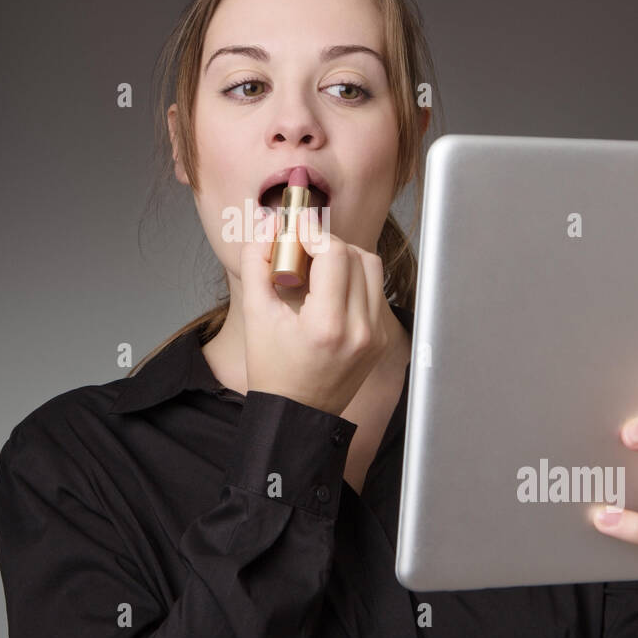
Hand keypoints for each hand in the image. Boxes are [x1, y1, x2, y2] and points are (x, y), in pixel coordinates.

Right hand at [239, 207, 390, 415]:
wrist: (296, 412)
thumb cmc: (272, 367)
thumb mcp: (255, 313)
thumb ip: (257, 262)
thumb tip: (271, 225)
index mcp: (327, 326)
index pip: (335, 254)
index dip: (313, 234)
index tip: (295, 231)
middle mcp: (360, 330)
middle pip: (357, 255)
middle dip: (327, 245)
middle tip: (302, 251)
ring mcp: (376, 335)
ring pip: (371, 268)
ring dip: (345, 258)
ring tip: (317, 269)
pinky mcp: (382, 338)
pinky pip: (375, 290)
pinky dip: (354, 279)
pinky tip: (330, 291)